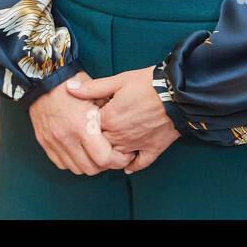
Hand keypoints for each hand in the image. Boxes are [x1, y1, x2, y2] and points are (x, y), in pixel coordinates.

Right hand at [29, 71, 134, 173]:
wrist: (42, 80)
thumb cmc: (71, 83)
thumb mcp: (95, 92)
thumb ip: (109, 111)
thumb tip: (122, 125)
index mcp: (82, 125)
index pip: (104, 158)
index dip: (118, 160)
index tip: (125, 155)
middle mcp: (67, 137)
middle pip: (91, 168)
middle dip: (105, 165)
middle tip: (113, 156)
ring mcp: (54, 142)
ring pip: (77, 169)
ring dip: (89, 165)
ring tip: (97, 155)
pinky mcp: (45, 143)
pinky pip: (62, 164)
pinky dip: (73, 162)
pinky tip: (80, 152)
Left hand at [66, 66, 180, 173]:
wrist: (177, 92)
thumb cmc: (147, 83)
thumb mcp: (119, 80)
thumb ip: (93, 87)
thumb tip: (69, 88)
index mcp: (108, 120)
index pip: (89, 128)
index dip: (89, 122)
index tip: (90, 116)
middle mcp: (119, 137)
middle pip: (101, 144)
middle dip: (99, 139)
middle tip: (100, 131)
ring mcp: (136, 145)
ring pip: (117, 157)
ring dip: (112, 153)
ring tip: (110, 147)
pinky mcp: (152, 149)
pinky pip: (139, 163)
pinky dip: (132, 166)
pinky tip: (127, 166)